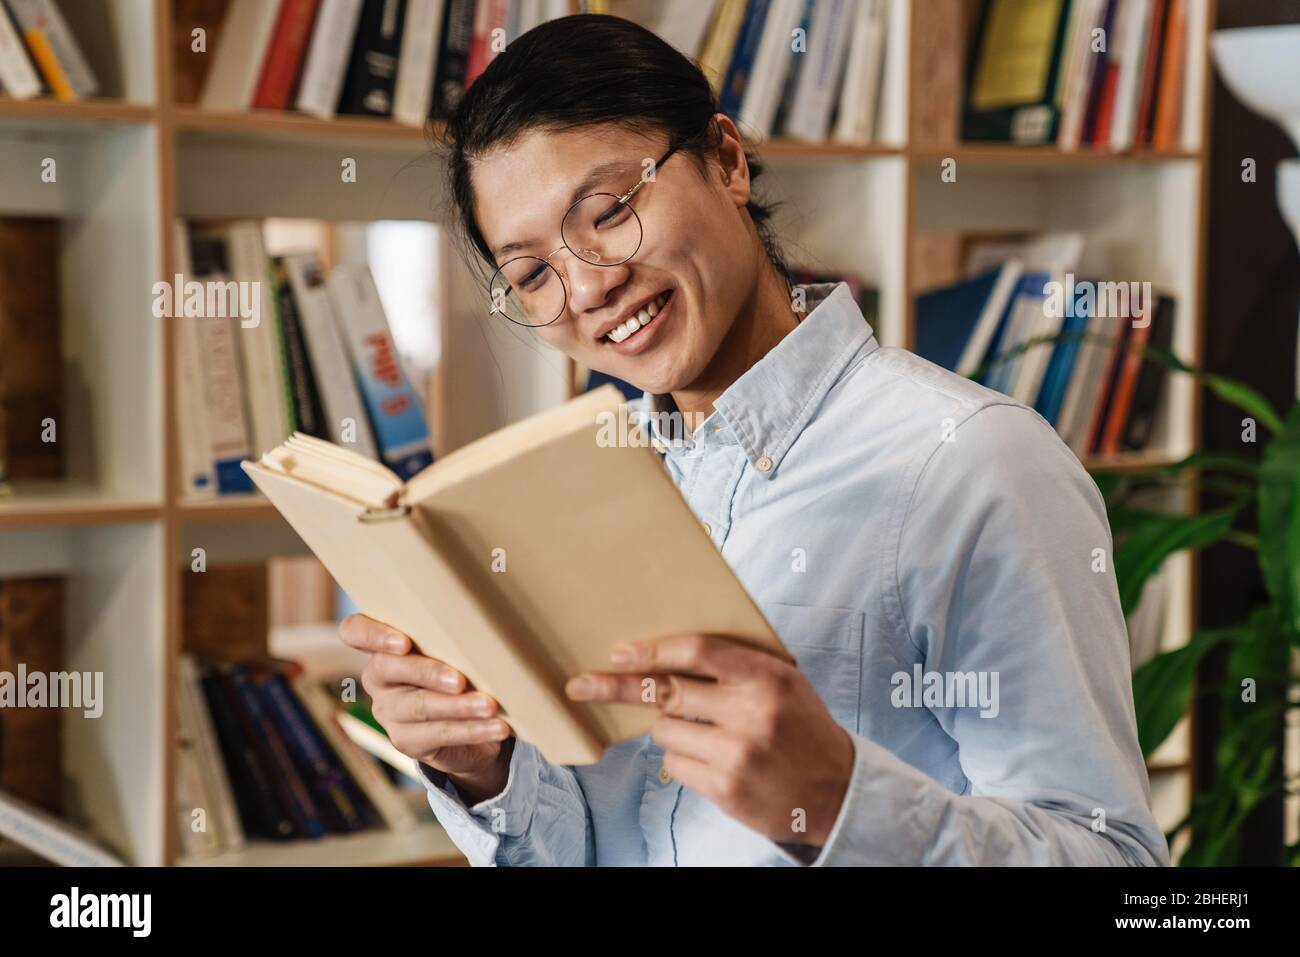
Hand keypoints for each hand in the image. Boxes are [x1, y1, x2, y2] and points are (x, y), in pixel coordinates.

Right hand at [339, 614, 513, 802]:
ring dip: (458, 706)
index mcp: (384, 646)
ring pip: (419, 705)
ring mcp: (389, 711)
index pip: (356, 631)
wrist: (474, 723)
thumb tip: (487, 628)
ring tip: (489, 706)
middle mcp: (379, 678)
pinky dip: (472, 729)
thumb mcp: (456, 650)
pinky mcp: (406, 741)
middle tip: (461, 680)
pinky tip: (497, 727)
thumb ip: (454, 638)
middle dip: (427, 672)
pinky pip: (439, 733)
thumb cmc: (463, 671)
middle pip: (388, 668)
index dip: (372, 634)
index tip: (404, 642)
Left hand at [565, 635, 853, 847]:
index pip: (697, 651)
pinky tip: (714, 762)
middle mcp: (752, 712)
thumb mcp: (783, 682)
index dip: (652, 650)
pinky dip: (683, 760)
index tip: (619, 652)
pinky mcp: (726, 788)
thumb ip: (736, 666)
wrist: (838, 791)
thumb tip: (666, 651)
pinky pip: (676, 765)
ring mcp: (737, 753)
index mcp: (768, 676)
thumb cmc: (802, 728)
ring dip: (672, 730)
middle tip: (581, 683)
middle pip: (665, 692)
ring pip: (666, 731)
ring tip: (707, 735)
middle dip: (618, 686)